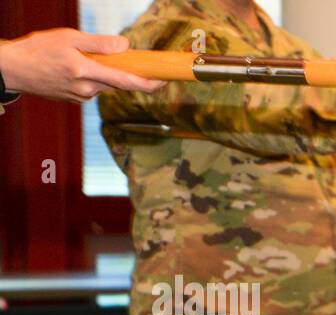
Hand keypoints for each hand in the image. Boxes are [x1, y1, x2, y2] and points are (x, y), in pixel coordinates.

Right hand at [0, 30, 163, 102]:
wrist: (13, 70)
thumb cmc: (38, 50)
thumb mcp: (68, 38)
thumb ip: (98, 43)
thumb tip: (124, 46)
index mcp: (85, 73)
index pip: (125, 82)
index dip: (148, 83)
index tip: (163, 81)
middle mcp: (86, 89)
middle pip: (118, 83)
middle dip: (126, 73)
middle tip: (130, 61)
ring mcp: (81, 97)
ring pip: (105, 85)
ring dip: (105, 73)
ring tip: (84, 58)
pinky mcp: (76, 100)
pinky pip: (93, 88)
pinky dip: (93, 77)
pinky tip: (76, 67)